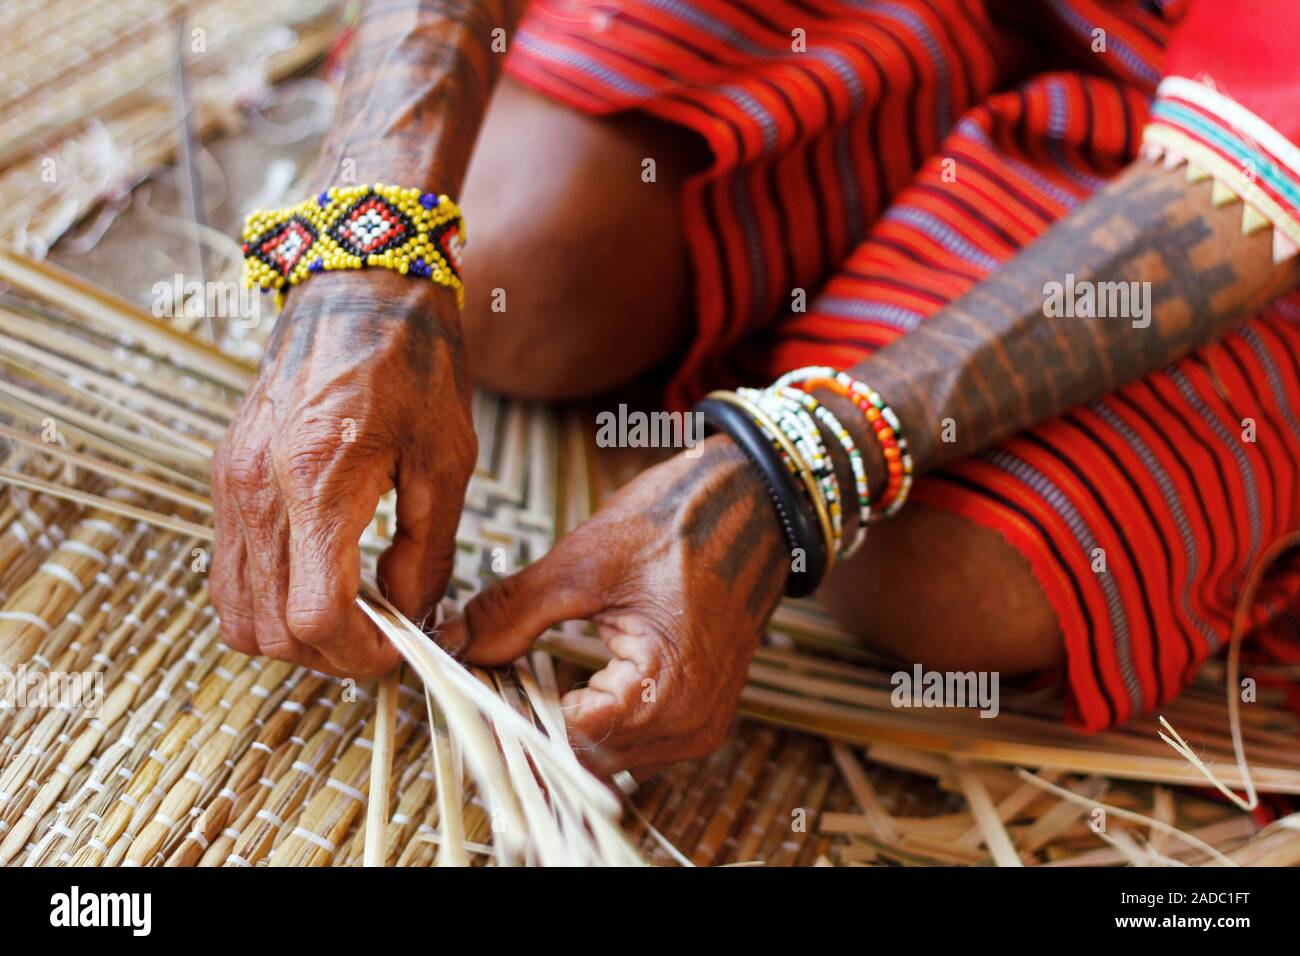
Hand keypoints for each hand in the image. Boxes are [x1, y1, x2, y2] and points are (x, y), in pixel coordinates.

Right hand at [210, 270, 475, 678]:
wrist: (359, 291)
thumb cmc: (414, 366)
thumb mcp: (447, 461)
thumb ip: (428, 550)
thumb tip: (410, 615)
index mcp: (317, 482)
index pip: (315, 617)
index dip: (361, 653)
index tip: (400, 646)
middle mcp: (257, 489)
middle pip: (272, 630)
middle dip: (332, 654)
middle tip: (383, 638)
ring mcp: (230, 484)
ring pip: (238, 613)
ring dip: (294, 636)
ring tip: (353, 617)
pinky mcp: (225, 477)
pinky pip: (228, 571)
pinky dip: (268, 599)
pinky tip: (321, 580)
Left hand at [439, 435, 788, 774]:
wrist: (754, 504)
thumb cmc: (682, 522)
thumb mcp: (583, 562)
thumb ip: (511, 612)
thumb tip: (450, 641)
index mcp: (664, 690)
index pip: (567, 741)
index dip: (513, 717)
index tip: (475, 685)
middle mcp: (688, 724)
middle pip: (584, 759)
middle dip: (531, 725)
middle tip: (488, 678)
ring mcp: (698, 725)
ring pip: (606, 758)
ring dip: (561, 729)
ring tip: (523, 680)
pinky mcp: (698, 715)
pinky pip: (633, 742)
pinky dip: (594, 722)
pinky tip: (566, 687)